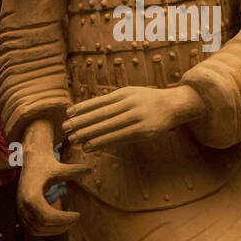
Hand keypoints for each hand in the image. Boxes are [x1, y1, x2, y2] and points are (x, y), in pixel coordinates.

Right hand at [17, 120, 88, 236]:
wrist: (30, 162)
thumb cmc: (46, 165)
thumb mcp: (60, 168)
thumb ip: (73, 170)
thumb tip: (90, 169)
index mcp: (31, 195)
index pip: (47, 216)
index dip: (63, 219)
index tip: (78, 214)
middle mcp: (23, 205)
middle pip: (43, 225)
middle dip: (61, 225)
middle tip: (76, 218)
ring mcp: (20, 211)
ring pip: (36, 230)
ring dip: (54, 230)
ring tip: (69, 222)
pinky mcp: (21, 214)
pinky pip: (32, 230)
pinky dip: (46, 230)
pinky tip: (60, 224)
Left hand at [62, 85, 203, 150]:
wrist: (175, 105)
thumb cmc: (148, 100)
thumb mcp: (131, 94)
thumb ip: (114, 101)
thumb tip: (91, 109)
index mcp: (124, 93)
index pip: (99, 101)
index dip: (83, 108)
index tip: (68, 113)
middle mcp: (129, 104)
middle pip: (101, 115)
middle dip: (82, 122)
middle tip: (66, 128)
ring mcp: (137, 118)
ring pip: (108, 128)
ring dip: (90, 135)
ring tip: (75, 140)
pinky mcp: (144, 131)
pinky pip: (120, 138)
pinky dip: (104, 142)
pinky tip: (92, 146)